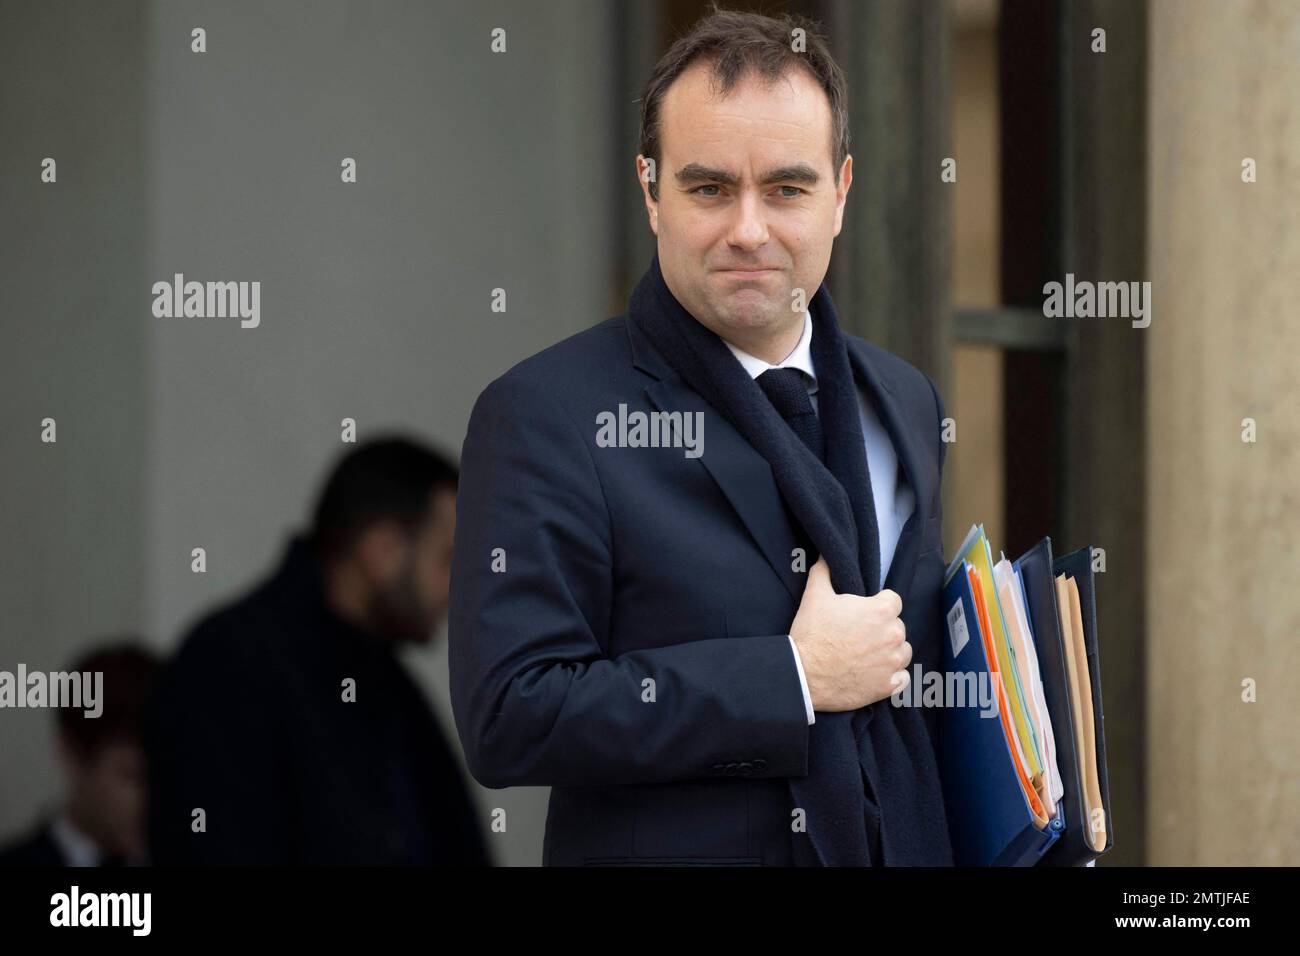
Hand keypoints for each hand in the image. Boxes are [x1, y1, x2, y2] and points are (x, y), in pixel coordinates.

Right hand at [789, 557, 910, 711]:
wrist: (804, 675)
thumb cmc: (812, 634)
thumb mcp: (815, 596)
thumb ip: (824, 572)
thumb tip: (825, 556)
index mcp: (881, 611)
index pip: (893, 601)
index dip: (877, 604)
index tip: (863, 612)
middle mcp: (894, 635)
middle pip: (897, 626)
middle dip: (881, 628)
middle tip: (858, 634)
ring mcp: (893, 662)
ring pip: (902, 651)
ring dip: (889, 651)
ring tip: (866, 654)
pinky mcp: (888, 685)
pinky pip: (902, 677)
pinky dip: (891, 675)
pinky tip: (872, 672)